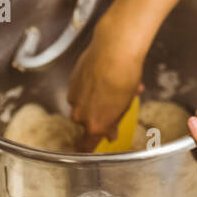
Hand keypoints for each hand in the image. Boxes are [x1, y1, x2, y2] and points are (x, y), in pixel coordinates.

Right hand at [67, 14, 144, 147]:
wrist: (115, 49)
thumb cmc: (124, 77)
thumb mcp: (124, 106)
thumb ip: (113, 122)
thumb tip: (111, 133)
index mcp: (95, 125)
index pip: (85, 146)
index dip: (89, 147)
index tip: (91, 148)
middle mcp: (80, 113)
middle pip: (86, 122)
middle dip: (98, 115)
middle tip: (114, 107)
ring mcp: (74, 96)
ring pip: (84, 104)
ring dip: (95, 98)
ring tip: (114, 87)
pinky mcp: (72, 80)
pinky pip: (81, 89)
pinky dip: (91, 85)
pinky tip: (105, 76)